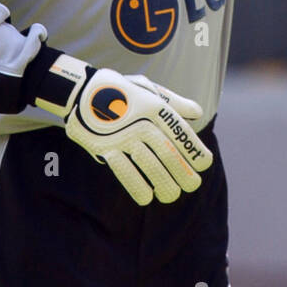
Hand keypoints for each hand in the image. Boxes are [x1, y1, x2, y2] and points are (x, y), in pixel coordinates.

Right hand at [36, 55, 212, 205]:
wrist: (81, 90)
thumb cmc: (121, 90)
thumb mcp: (147, 88)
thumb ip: (174, 102)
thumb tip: (199, 114)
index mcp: (154, 106)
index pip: (180, 131)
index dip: (195, 150)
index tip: (205, 164)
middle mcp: (141, 122)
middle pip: (167, 153)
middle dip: (183, 173)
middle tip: (192, 185)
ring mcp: (122, 137)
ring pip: (148, 166)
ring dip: (163, 184)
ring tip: (171, 195)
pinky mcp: (105, 148)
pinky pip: (124, 172)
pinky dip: (137, 187)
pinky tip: (147, 197)